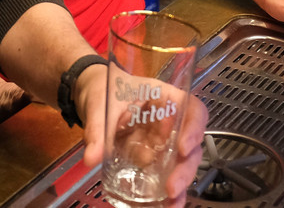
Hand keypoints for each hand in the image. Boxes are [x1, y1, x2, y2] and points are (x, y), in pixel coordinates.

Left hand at [77, 68, 208, 206]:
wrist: (89, 95)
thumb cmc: (101, 87)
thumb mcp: (99, 103)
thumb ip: (97, 129)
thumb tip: (92, 157)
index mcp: (164, 97)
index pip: (191, 108)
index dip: (194, 127)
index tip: (183, 147)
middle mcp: (168, 120)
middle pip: (189, 142)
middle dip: (185, 168)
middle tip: (172, 187)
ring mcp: (161, 141)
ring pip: (181, 162)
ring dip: (180, 184)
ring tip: (172, 204)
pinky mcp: (151, 157)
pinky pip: (163, 174)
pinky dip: (165, 191)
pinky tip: (164, 205)